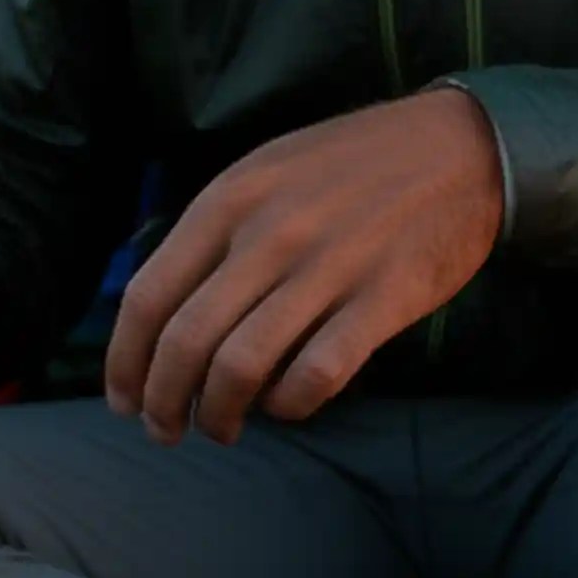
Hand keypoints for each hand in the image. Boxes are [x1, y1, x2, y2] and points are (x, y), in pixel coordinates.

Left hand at [105, 88, 503, 444]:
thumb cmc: (344, 165)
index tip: (121, 400)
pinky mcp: (383, 299)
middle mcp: (266, 236)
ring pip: (242, 366)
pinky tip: (285, 405)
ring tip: (219, 428)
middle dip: (162, 401)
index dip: (124, 361)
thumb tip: (161, 317)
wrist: (456, 147)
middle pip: (185, 341)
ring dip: (219, 413)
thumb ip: (208, 236)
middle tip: (163, 430)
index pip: (147, 299)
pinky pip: (317, 373)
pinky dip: (290, 403)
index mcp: (224, 204)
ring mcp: (326, 267)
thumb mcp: (258, 175)